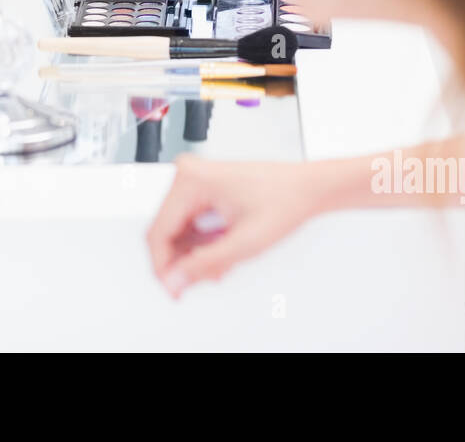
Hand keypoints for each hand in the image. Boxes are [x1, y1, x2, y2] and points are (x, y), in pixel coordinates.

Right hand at [146, 154, 321, 297]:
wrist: (306, 188)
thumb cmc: (284, 201)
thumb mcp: (244, 243)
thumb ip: (204, 265)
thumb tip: (175, 280)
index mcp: (191, 180)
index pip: (158, 232)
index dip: (163, 268)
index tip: (173, 289)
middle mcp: (188, 175)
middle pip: (166, 232)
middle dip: (184, 262)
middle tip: (205, 279)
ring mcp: (194, 180)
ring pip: (178, 231)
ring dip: (196, 255)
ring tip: (223, 264)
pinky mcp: (202, 188)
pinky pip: (189, 224)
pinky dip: (203, 244)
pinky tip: (222, 251)